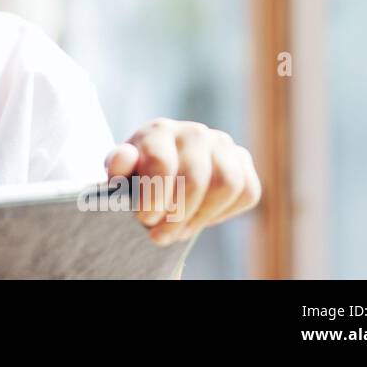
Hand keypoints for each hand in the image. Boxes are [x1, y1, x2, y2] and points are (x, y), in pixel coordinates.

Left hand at [104, 118, 260, 245]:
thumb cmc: (137, 177)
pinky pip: (248, 191)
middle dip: (177, 216)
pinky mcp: (242, 160)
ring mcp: (222, 144)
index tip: (145, 219)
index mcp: (158, 131)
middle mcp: (193, 132)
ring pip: (227, 185)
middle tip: (161, 235)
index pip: (161, 164)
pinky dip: (225, 213)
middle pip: (196, 180)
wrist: (160, 175)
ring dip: (202, 216)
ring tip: (180, 230)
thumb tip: (123, 159)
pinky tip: (200, 218)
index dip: (154, 198)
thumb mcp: (120, 174)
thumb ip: (118, 167)